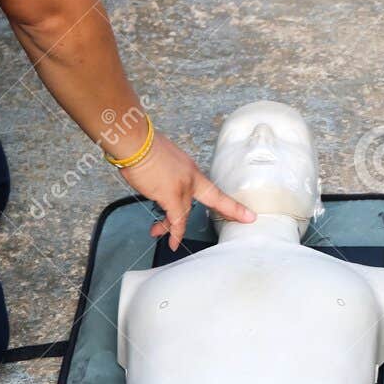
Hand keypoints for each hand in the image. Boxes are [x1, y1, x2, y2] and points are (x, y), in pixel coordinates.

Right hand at [116, 133, 254, 249]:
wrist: (135, 142)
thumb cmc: (140, 147)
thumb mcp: (160, 158)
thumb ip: (164, 172)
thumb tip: (156, 179)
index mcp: (190, 168)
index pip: (211, 187)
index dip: (229, 202)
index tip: (248, 212)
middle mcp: (190, 178)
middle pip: (209, 199)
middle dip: (228, 209)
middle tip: (246, 218)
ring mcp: (183, 187)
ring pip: (184, 212)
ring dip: (172, 227)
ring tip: (169, 239)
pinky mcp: (171, 195)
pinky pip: (175, 219)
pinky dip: (174, 232)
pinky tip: (172, 241)